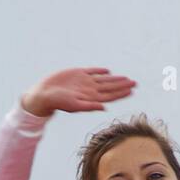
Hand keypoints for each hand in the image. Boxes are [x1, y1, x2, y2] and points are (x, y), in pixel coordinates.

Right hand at [21, 67, 136, 117]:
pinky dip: (100, 71)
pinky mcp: (78, 74)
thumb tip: (105, 107)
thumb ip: (90, 106)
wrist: (44, 94)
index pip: (110, 95)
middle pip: (110, 87)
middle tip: (135, 83)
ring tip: (126, 78)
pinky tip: (108, 71)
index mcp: (91, 97)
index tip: (132, 90)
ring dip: (115, 79)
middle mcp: (90, 90)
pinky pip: (92, 72)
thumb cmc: (58, 103)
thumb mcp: (75, 105)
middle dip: (122, 85)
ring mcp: (85, 82)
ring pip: (104, 80)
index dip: (121, 93)